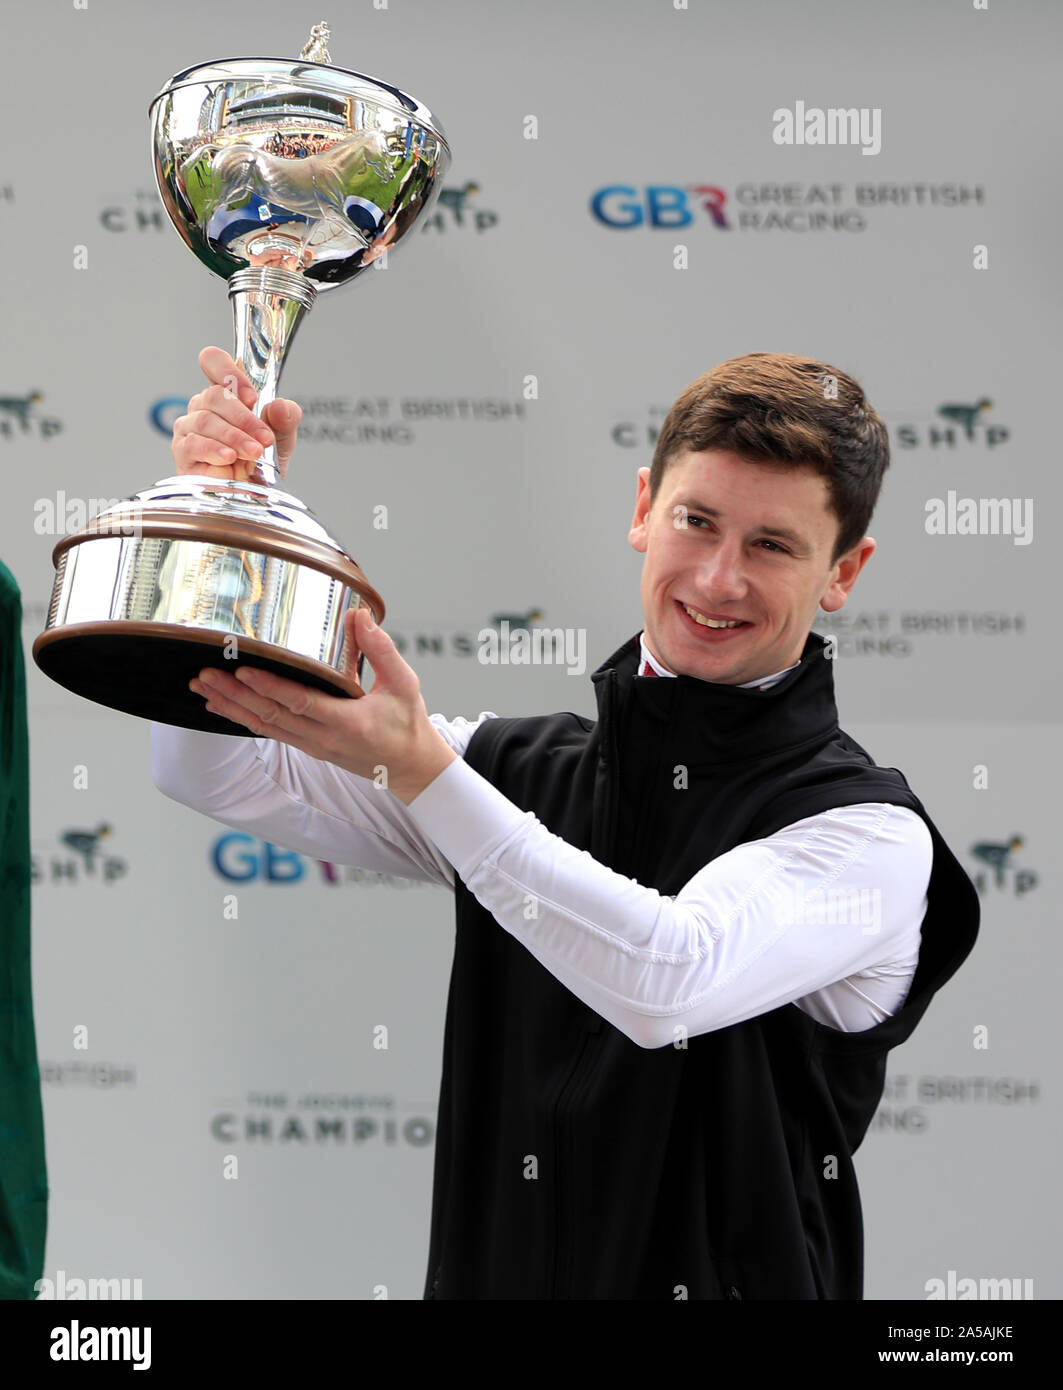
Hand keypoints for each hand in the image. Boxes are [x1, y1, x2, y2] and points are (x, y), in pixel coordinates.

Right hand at [171, 346, 302, 482]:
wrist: (253, 495)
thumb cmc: (262, 463)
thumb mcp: (283, 437)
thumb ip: (286, 418)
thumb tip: (280, 405)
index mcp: (226, 393)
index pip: (213, 362)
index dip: (228, 370)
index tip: (251, 395)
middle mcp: (204, 405)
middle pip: (214, 394)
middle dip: (244, 417)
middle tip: (264, 438)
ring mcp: (190, 426)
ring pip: (206, 419)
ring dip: (234, 436)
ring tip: (254, 453)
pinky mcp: (182, 451)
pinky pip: (194, 443)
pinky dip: (214, 450)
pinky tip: (229, 458)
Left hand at [187, 607, 457, 803]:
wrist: (410, 768)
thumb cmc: (407, 726)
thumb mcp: (404, 684)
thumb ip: (381, 649)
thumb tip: (359, 616)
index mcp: (347, 722)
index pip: (300, 703)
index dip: (270, 688)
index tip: (244, 672)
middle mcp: (323, 738)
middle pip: (271, 715)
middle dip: (235, 694)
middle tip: (207, 674)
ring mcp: (312, 746)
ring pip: (264, 725)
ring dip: (231, 706)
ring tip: (203, 687)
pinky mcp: (307, 747)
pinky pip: (269, 731)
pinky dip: (242, 717)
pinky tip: (221, 706)